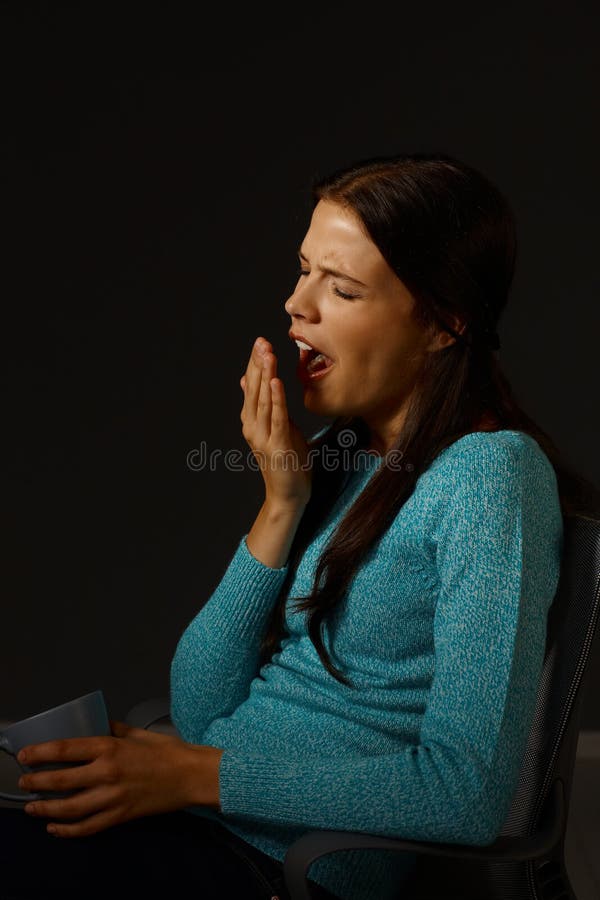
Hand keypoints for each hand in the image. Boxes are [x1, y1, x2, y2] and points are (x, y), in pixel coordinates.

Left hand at [16, 720, 223, 837]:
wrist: (190, 776)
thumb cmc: (167, 752)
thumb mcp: (137, 733)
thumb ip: (113, 729)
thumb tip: (97, 725)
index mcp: (110, 748)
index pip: (65, 750)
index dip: (40, 754)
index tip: (24, 756)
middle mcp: (106, 773)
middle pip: (60, 781)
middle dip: (36, 783)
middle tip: (23, 783)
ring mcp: (112, 798)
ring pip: (68, 808)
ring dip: (45, 809)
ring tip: (31, 807)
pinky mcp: (119, 816)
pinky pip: (87, 827)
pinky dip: (67, 830)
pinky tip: (54, 827)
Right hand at [240, 336, 311, 508]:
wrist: (288, 494)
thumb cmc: (287, 461)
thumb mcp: (275, 427)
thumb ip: (264, 405)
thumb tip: (248, 380)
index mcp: (252, 421)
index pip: (252, 386)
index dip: (255, 363)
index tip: (260, 342)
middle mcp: (252, 426)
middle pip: (255, 389)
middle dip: (259, 364)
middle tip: (261, 341)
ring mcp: (263, 436)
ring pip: (264, 400)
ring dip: (266, 375)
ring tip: (268, 354)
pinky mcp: (277, 445)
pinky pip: (277, 418)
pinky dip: (276, 399)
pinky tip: (276, 382)